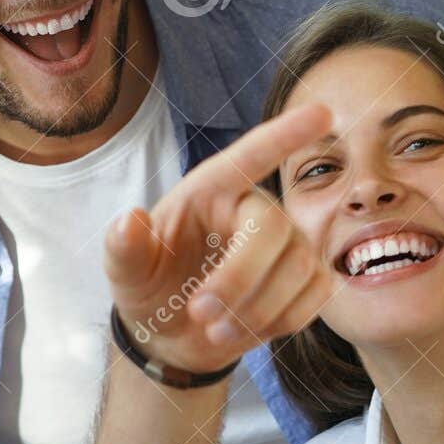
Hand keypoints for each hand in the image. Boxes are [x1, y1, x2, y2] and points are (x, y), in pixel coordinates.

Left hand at [103, 100, 333, 375]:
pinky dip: (283, 320)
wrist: (171, 332)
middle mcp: (254, 208)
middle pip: (271, 228)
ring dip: (257, 309)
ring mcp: (288, 243)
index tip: (321, 111)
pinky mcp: (308, 279)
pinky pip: (316, 294)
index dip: (285, 134)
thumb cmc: (149, 286)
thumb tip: (128, 220)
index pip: (252, 156)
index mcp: (211, 190)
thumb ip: (122, 247)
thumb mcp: (125, 270)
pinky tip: (248, 328)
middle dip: (238, 279)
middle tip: (199, 315)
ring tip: (214, 330)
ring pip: (298, 267)